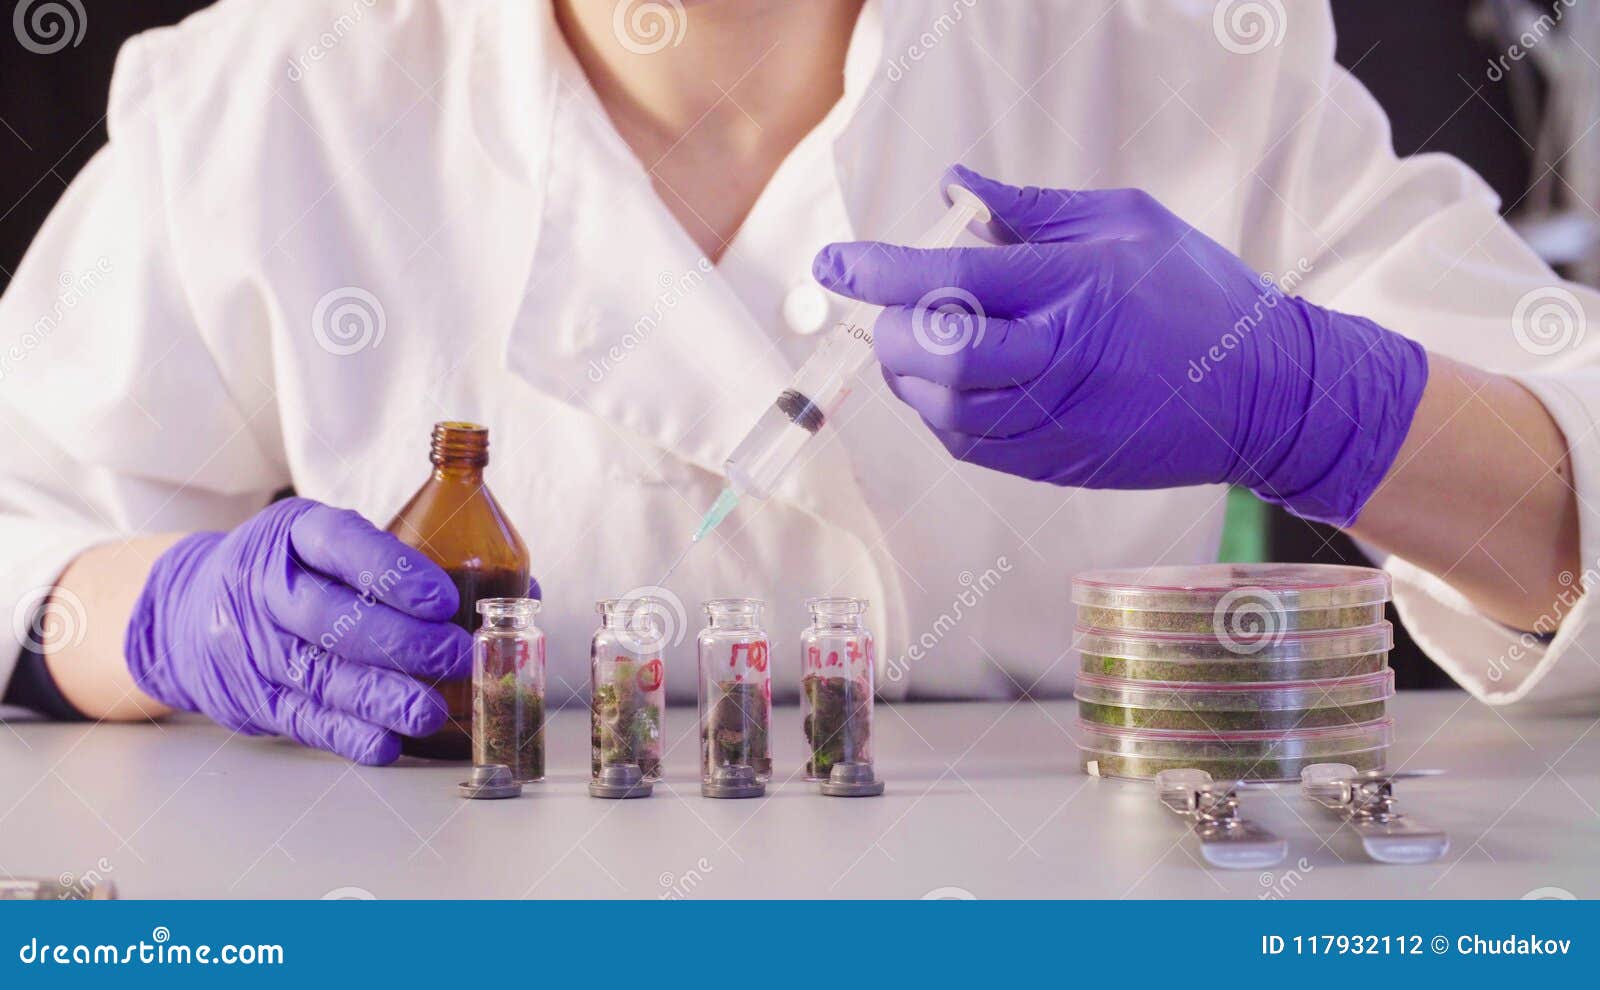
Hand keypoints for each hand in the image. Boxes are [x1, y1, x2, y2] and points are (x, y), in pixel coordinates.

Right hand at [125, 498, 470, 763]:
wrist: (186, 610)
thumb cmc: (292, 570)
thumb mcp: (326, 539)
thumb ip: (407, 557)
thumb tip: (523, 585)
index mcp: (293, 534)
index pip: (340, 544)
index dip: (392, 571)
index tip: (443, 596)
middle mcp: (267, 588)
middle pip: (333, 617)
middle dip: (402, 641)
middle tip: (459, 654)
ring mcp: (256, 647)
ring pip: (323, 675)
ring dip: (383, 697)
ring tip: (434, 710)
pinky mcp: (256, 698)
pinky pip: (305, 719)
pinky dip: (348, 734)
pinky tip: (389, 742)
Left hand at [812, 165, 1429, 524]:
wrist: (1266, 394)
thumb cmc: (1196, 294)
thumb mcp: (1126, 221)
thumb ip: (1031, 206)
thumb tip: (954, 187)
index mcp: (1076, 287)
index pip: (954, 278)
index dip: (881, 270)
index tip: (835, 263)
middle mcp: (1060, 359)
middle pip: (937, 356)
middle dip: (892, 330)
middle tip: (888, 308)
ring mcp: (1056, 421)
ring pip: (942, 408)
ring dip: (909, 375)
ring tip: (920, 342)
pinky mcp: (1055, 462)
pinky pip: (967, 444)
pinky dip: (939, 412)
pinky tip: (952, 384)